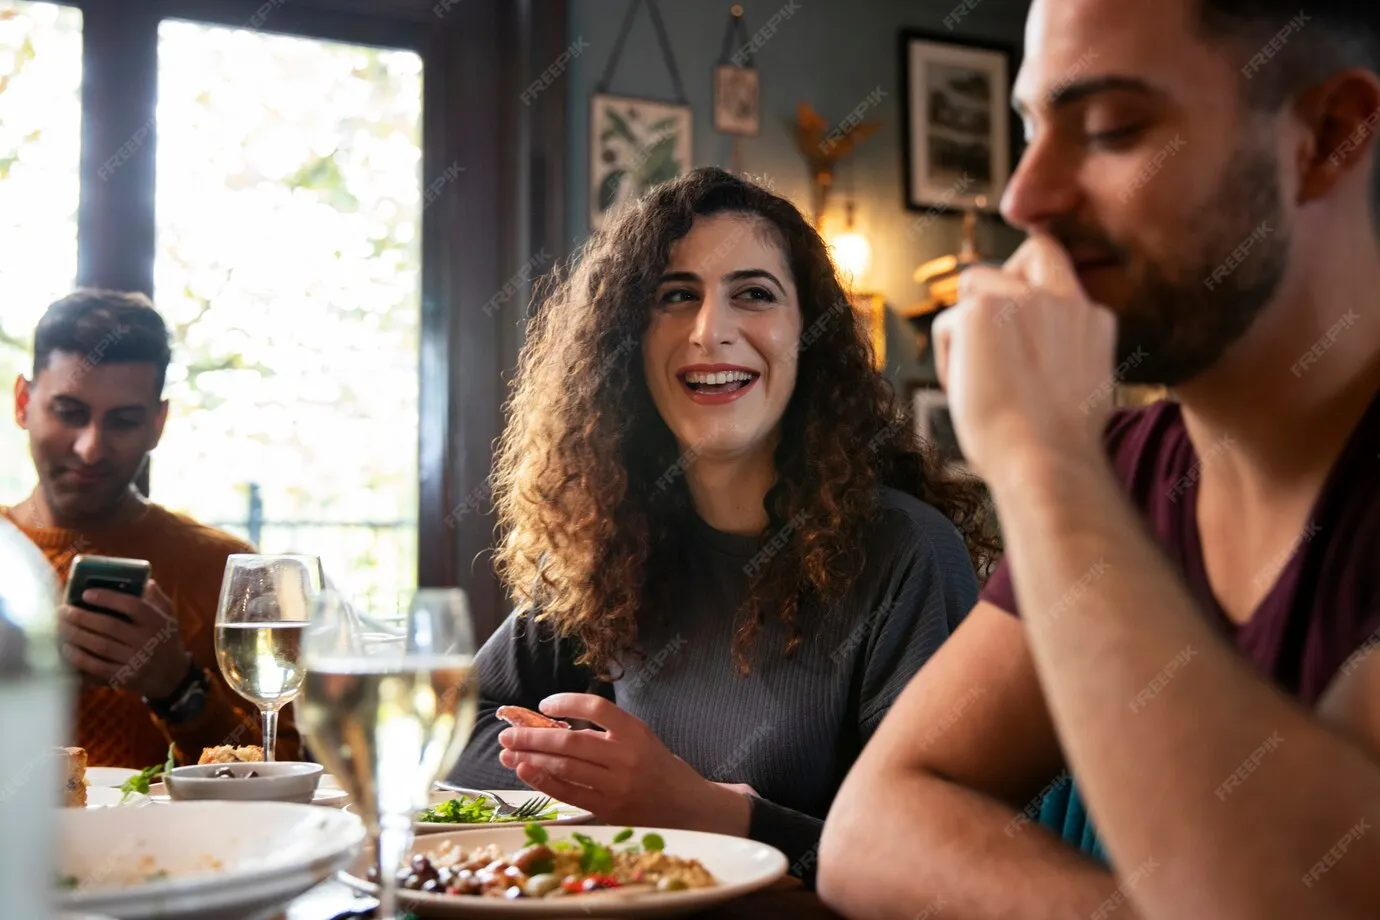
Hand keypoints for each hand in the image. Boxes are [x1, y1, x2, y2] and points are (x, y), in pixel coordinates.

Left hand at [58, 579, 191, 699]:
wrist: (171, 676)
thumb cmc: (165, 640)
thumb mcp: (169, 617)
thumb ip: (156, 598)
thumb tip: (142, 581)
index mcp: (157, 621)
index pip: (132, 606)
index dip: (108, 598)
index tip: (86, 593)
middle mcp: (146, 640)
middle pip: (109, 626)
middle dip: (82, 617)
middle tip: (63, 610)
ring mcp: (135, 660)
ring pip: (100, 646)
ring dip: (76, 635)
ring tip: (61, 626)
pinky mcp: (124, 677)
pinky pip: (97, 667)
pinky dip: (80, 658)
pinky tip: (68, 649)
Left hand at [497, 693, 751, 834]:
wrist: (686, 805)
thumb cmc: (658, 766)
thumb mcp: (640, 737)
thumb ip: (606, 730)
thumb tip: (553, 724)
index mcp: (636, 732)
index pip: (597, 707)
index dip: (567, 702)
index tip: (544, 704)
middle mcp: (627, 757)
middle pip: (571, 742)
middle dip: (532, 736)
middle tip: (507, 732)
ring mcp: (617, 785)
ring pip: (565, 768)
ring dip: (531, 758)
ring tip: (507, 752)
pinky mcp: (608, 809)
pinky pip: (568, 792)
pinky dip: (543, 781)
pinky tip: (524, 771)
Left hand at [930, 234, 1117, 484]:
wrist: (1045, 463)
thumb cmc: (1053, 447)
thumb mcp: (1075, 383)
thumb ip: (1058, 345)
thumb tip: (1022, 342)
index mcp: (1092, 320)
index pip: (1062, 267)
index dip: (1032, 278)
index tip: (1016, 313)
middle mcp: (1065, 300)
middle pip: (1033, 249)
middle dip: (1006, 277)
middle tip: (988, 332)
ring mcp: (1026, 299)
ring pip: (977, 282)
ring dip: (967, 323)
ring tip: (978, 375)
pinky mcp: (984, 309)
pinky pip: (949, 321)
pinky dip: (949, 357)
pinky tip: (966, 389)